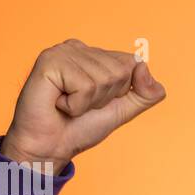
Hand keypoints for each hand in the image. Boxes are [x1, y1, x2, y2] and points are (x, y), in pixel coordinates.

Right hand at [0, 39, 166, 170]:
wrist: (50, 147)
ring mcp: (63, 51)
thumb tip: (145, 66)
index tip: (96, 101)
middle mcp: (79, 47)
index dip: (120, 92)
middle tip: (80, 105)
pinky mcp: (50, 61)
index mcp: (95, 54)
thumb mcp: (122, 110)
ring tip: (68, 104)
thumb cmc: (80, 127)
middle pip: (120, 71)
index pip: (132, 64)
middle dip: (105, 97)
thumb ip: (145, 93)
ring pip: (104, 79)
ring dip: (88, 102)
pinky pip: (85, 86)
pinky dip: (76, 104)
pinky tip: (58, 103)